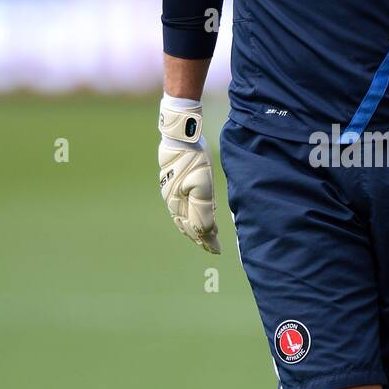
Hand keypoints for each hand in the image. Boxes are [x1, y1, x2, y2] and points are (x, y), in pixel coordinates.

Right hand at [158, 96, 219, 253]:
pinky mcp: (171, 184)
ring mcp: (170, 193)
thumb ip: (203, 210)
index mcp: (180, 205)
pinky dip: (188, 217)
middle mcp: (173, 203)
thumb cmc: (193, 160)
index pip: (197, 229)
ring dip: (193, 229)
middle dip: (200, 238)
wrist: (180, 137)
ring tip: (203, 236)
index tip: (217, 251)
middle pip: (188, 226)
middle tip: (211, 248)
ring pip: (182, 218)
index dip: (208, 241)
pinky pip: (180, 208)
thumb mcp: (202, 185)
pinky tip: (193, 215)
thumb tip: (205, 232)